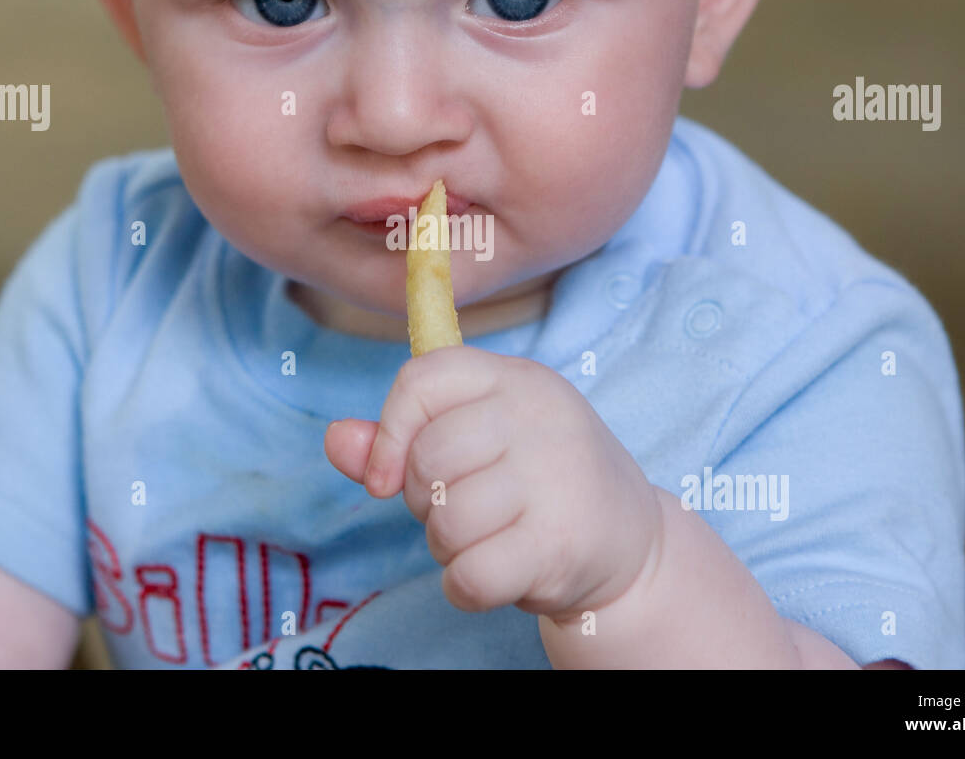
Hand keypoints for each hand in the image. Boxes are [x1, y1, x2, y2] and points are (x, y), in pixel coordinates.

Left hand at [324, 345, 661, 621]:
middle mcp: (541, 417)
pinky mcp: (562, 543)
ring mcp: (557, 478)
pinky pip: (470, 575)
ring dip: (447, 546)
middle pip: (428, 457)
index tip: (387, 476)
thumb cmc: (535, 482)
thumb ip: (402, 438)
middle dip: (422, 500)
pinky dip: (466, 587)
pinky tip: (497, 573)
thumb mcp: (477, 440)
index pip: (423, 378)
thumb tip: (336, 441)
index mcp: (516, 379)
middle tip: (457, 510)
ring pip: (447, 521)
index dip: (390, 430)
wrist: (628, 540)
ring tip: (485, 538)